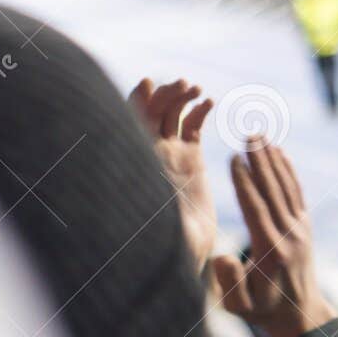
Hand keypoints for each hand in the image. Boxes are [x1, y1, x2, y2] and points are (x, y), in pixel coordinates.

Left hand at [130, 78, 215, 267]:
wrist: (183, 252)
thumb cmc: (159, 239)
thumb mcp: (146, 213)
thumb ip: (140, 187)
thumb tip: (129, 161)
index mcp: (135, 160)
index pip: (130, 119)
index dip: (137, 98)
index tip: (148, 84)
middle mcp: (149, 152)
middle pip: (153, 109)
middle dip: (166, 93)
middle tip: (184, 86)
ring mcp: (170, 154)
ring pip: (173, 114)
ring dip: (183, 96)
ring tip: (197, 90)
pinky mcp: (192, 160)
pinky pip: (193, 127)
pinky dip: (200, 111)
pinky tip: (209, 102)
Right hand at [211, 137, 335, 336]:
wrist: (301, 314)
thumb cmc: (263, 311)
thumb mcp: (241, 306)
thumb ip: (229, 283)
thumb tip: (223, 257)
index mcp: (270, 250)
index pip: (255, 209)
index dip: (245, 181)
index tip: (234, 157)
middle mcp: (289, 235)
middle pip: (273, 191)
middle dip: (260, 161)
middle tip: (248, 135)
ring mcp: (300, 229)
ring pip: (286, 187)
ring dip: (273, 159)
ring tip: (260, 136)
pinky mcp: (305, 226)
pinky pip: (296, 193)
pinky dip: (289, 171)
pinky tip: (280, 152)